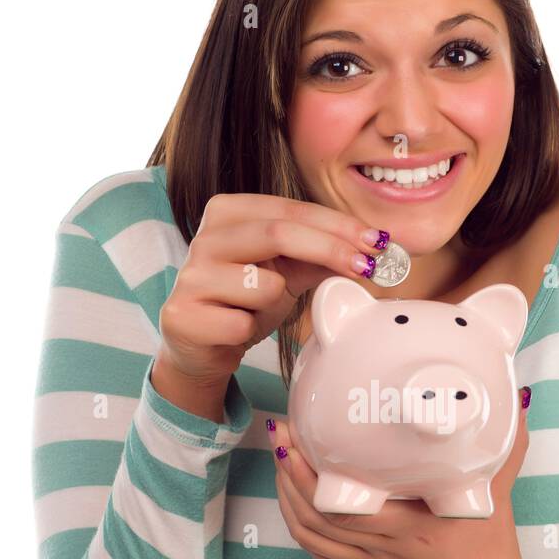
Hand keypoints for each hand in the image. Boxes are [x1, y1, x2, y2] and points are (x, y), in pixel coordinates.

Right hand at [157, 193, 390, 391]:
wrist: (200, 347)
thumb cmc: (244, 302)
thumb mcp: (286, 272)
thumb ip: (322, 255)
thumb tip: (372, 248)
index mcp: (228, 212)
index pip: (292, 210)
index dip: (338, 226)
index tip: (376, 242)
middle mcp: (204, 236)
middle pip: (279, 233)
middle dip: (330, 250)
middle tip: (366, 268)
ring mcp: (190, 275)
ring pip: (263, 286)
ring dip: (275, 305)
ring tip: (256, 311)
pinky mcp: (181, 316)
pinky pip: (242, 324)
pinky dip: (250, 331)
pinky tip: (234, 331)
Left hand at [266, 387, 546, 558]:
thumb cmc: (495, 555)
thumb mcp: (498, 498)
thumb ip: (505, 447)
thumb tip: (516, 398)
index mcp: (413, 528)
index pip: (346, 503)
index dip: (312, 472)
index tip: (302, 431)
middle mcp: (386, 550)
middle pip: (318, 514)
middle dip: (291, 472)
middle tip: (282, 433)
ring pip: (312, 535)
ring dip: (288, 497)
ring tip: (281, 458)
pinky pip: (320, 555)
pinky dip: (300, 525)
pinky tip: (293, 499)